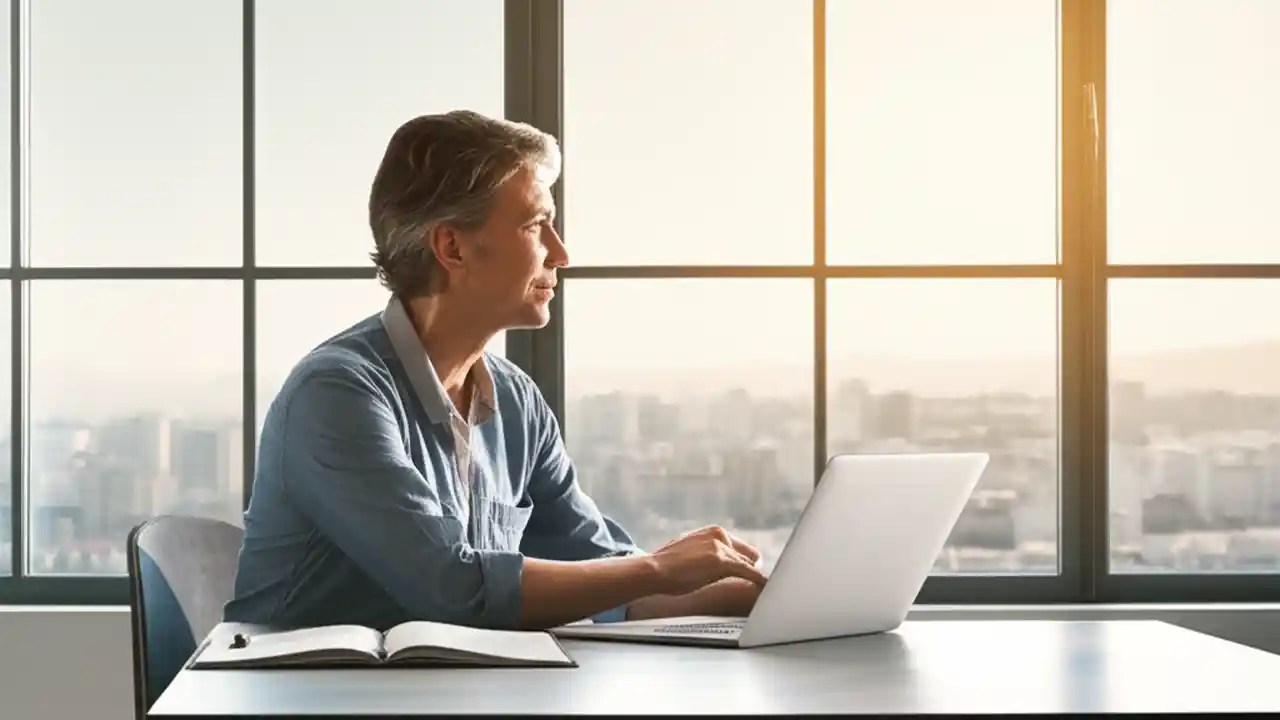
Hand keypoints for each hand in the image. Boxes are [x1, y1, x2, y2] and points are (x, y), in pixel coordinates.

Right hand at [646, 525, 766, 595]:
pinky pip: (750, 573)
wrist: (654, 570)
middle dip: (754, 569)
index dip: (747, 562)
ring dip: (756, 577)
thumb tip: (713, 564)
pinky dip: (759, 582)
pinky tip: (765, 590)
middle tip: (758, 585)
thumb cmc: (666, 564)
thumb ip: (705, 551)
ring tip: (763, 590)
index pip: (741, 547)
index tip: (751, 574)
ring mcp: (723, 548)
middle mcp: (720, 535)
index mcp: (713, 531)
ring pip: (750, 565)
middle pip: (751, 554)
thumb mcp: (688, 549)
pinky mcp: (724, 562)